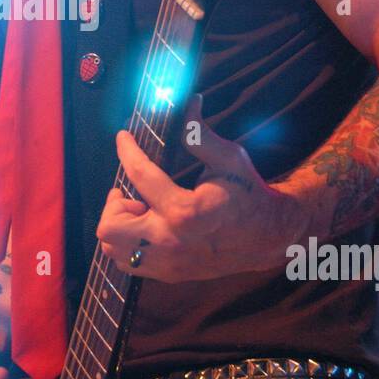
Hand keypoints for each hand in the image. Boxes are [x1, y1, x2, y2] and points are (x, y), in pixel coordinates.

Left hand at [96, 95, 305, 282]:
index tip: (123, 137)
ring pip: (112, 249)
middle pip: (110, 226)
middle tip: (131, 192)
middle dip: (114, 203)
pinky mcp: (169, 274)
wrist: (269, 237)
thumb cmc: (248, 193)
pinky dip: (129, 244)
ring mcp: (168, 263)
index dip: (127, 150)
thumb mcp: (229, 158)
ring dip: (120, 225)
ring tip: (141, 210)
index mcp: (185, 211)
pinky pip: (127, 264)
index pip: (139, 176)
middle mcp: (171, 242)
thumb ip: (200, 134)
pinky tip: (147, 227)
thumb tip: (188, 103)